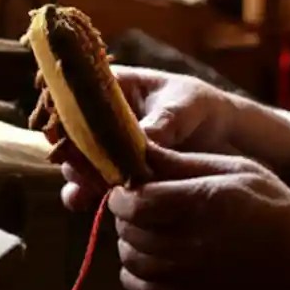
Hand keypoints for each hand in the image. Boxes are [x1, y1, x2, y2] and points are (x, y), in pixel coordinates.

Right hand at [61, 66, 289, 212]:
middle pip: (70, 134)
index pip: (75, 96)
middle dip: (74, 153)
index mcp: (112, 85)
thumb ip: (162, 122)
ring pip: (76, 161)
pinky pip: (88, 184)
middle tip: (88, 171)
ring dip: (79, 176)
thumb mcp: (186, 106)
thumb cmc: (200, 106)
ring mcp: (102, 145)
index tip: (74, 139)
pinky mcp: (111, 171)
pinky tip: (85, 203)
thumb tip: (143, 140)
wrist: (221, 134)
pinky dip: (84, 194)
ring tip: (92, 187)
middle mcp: (99, 116)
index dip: (67, 118)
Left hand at [109, 144, 289, 289]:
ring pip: (128, 256)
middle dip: (126, 210)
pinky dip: (135, 268)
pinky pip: (137, 284)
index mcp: (206, 203)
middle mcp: (191, 242)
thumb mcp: (241, 170)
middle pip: (128, 227)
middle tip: (143, 198)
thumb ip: (188, 162)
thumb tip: (144, 150)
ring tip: (152, 223)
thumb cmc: (277, 210)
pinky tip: (155, 252)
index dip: (124, 190)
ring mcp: (187, 274)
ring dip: (130, 237)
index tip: (131, 181)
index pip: (137, 201)